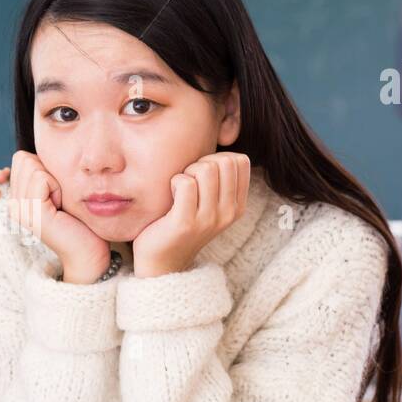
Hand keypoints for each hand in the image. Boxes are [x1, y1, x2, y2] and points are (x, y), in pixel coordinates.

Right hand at [7, 150, 109, 283]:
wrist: (89, 252)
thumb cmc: (81, 221)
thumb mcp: (59, 190)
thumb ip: (46, 172)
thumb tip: (41, 150)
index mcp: (18, 198)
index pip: (21, 158)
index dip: (45, 167)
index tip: (57, 192)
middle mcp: (14, 204)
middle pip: (24, 159)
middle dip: (48, 171)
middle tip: (60, 197)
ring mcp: (20, 210)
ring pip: (32, 166)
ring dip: (55, 179)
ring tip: (61, 203)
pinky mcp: (32, 213)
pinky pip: (40, 178)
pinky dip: (57, 186)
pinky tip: (62, 206)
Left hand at [132, 152, 250, 277]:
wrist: (161, 262)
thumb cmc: (181, 222)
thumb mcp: (209, 202)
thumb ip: (218, 178)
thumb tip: (218, 140)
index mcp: (237, 206)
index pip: (240, 160)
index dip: (218, 158)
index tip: (202, 175)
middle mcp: (228, 213)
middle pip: (223, 161)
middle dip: (202, 162)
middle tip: (188, 181)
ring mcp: (209, 219)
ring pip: (205, 169)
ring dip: (187, 171)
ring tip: (179, 189)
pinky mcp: (185, 223)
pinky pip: (185, 183)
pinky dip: (173, 182)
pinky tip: (170, 197)